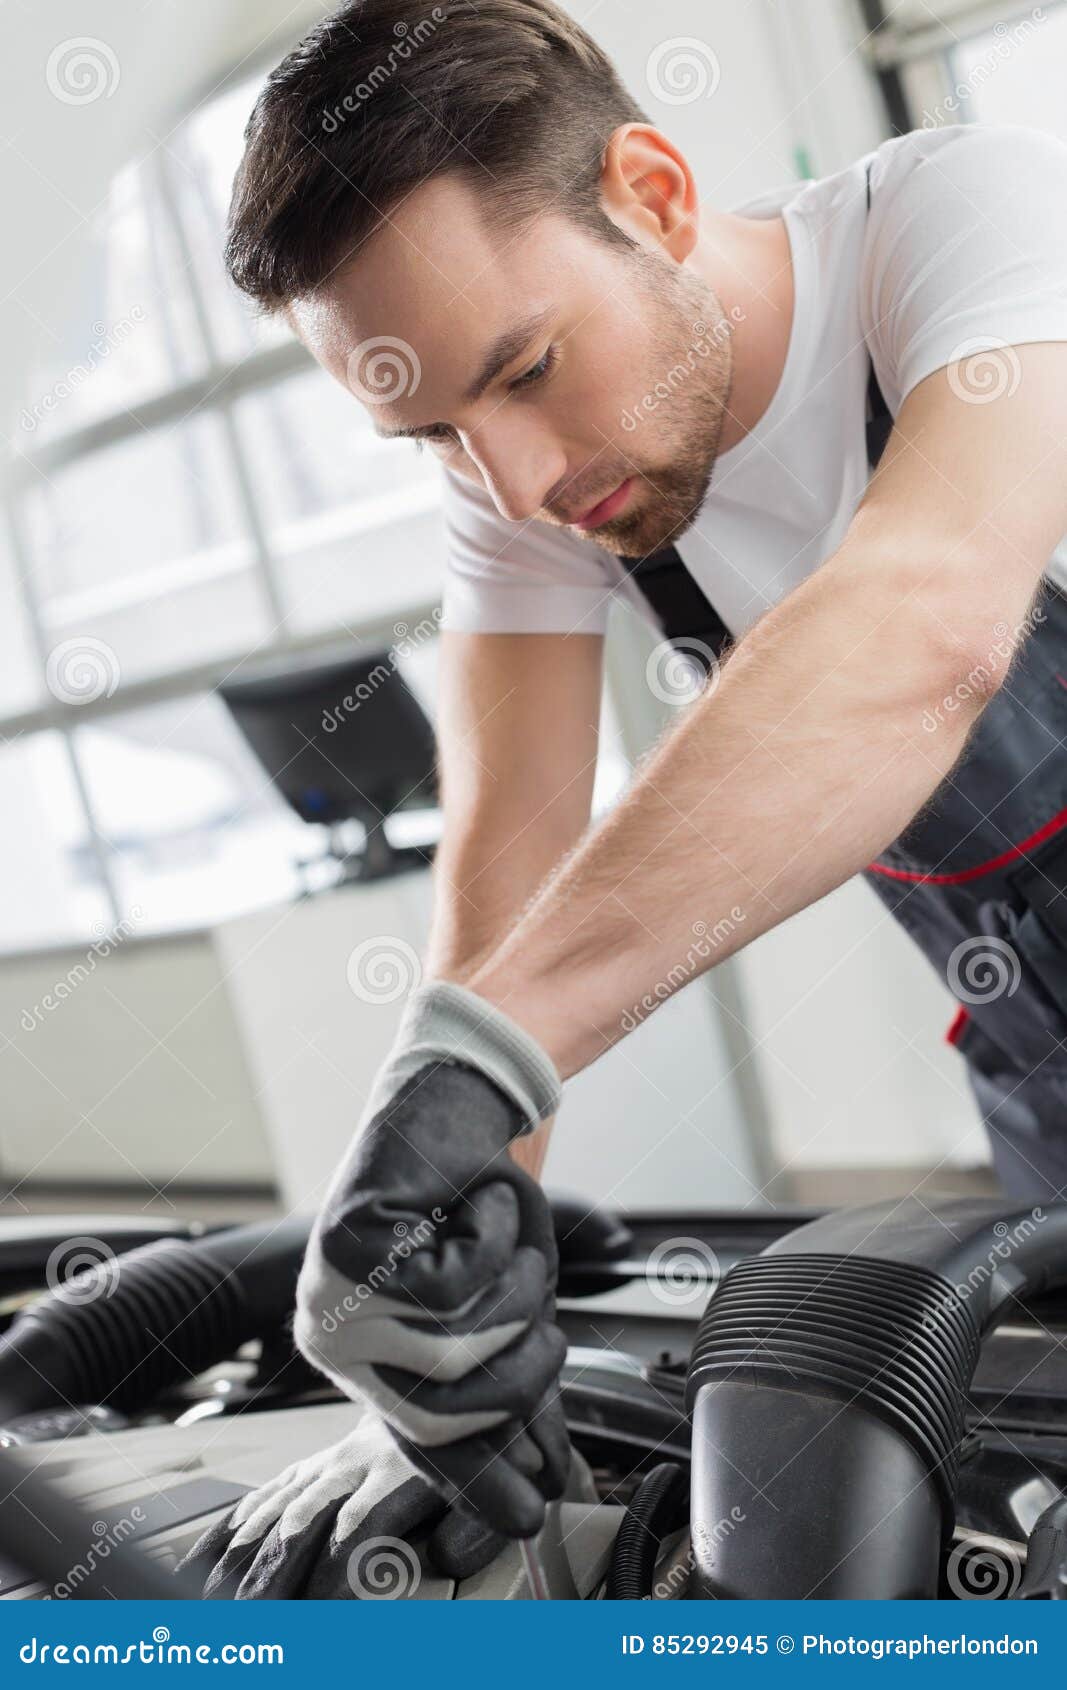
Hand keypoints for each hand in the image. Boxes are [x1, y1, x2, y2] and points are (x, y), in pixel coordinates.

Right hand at [174, 1406, 503, 1598]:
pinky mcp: (301, 1471)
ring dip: (238, 1567)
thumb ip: (472, 1525)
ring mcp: (319, 1467)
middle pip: (301, 1527)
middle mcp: (350, 1467)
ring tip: (210, 1610)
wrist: (443, 1378)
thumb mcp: (488, 1483)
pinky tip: (198, 1571)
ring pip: (269, 1516)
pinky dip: (223, 1539)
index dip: (336, 1575)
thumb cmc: (473, 1448)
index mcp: (399, 1474)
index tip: (319, 1615)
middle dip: (271, 1582)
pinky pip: (255, 1503)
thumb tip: (444, 1558)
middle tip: (245, 1625)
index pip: (359, 1530)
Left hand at [293, 981, 570, 1537]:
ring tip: (496, 1235)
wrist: (463, 1097)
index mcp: (370, 1356)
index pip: (422, 1441)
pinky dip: (492, 1237)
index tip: (529, 1510)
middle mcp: (337, 1336)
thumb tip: (546, 1465)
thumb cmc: (480, 1200)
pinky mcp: (340, 1246)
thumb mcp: (510, 1303)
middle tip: (542, 1311)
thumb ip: (514, 1376)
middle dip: (524, 1363)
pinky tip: (473, 1203)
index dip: (482, 1479)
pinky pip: (449, 1284)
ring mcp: (330, 1294)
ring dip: (514, 1284)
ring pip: (455, 1344)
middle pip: (449, 1406)